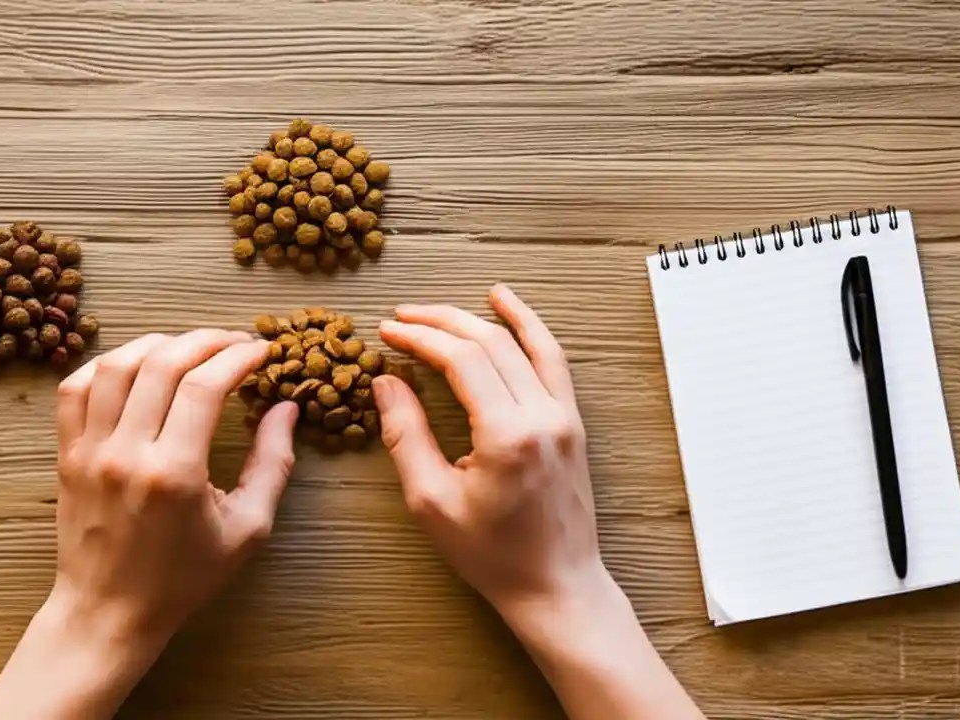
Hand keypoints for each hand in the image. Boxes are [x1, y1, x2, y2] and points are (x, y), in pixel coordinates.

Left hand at [0, 331, 297, 719]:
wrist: (109, 612)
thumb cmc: (183, 578)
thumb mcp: (247, 529)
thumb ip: (272, 463)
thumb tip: (287, 407)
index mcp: (175, 473)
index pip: (205, 386)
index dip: (238, 357)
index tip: (262, 351)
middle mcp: (127, 454)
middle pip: (163, 364)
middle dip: (206, 340)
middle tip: (234, 341)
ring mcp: (90, 451)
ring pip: (117, 365)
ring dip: (158, 343)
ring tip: (188, 347)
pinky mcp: (67, 454)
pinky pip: (76, 388)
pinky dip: (106, 363)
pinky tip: (136, 364)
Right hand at [375, 287, 703, 719]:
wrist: (555, 586)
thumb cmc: (491, 555)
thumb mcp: (432, 501)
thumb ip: (406, 435)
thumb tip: (387, 382)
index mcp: (506, 436)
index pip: (460, 360)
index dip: (420, 338)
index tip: (387, 331)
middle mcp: (542, 417)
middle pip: (490, 343)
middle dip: (442, 322)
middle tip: (402, 316)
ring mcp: (564, 417)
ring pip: (525, 345)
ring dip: (486, 317)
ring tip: (454, 300)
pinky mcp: (573, 424)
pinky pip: (553, 362)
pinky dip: (532, 331)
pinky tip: (512, 311)